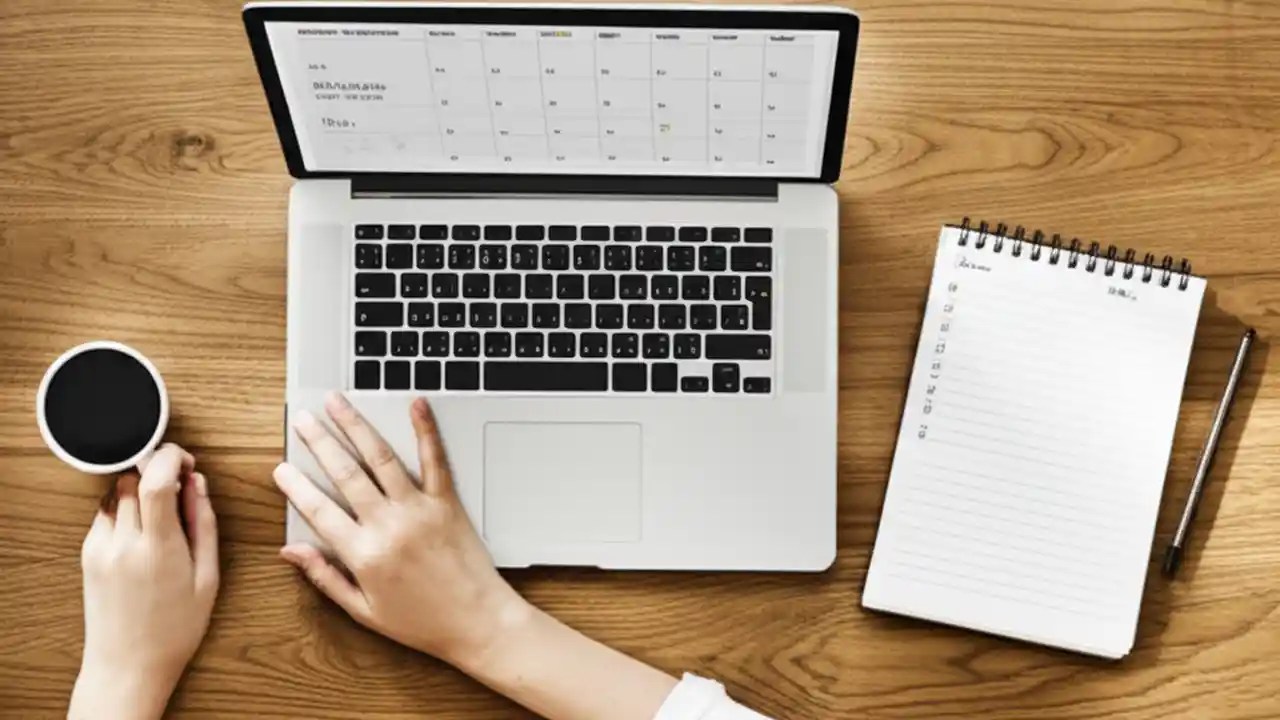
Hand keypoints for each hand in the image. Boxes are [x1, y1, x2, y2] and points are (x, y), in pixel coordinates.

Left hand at [70, 444, 219, 719]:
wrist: (128, 665)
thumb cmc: (174, 629)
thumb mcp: (208, 578)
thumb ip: (204, 524)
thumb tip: (198, 484)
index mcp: (158, 548)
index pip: (154, 479)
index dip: (171, 457)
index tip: (186, 459)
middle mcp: (123, 543)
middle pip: (133, 477)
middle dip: (159, 471)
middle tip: (181, 486)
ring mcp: (100, 548)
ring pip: (116, 492)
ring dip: (140, 490)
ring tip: (163, 514)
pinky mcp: (87, 554)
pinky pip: (105, 513)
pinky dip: (125, 511)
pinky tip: (142, 532)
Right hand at [274, 394, 527, 669]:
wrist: (478, 622)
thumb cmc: (422, 622)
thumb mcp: (363, 611)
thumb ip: (324, 577)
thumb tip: (290, 551)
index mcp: (363, 554)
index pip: (318, 511)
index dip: (295, 487)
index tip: (281, 468)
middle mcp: (388, 525)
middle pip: (346, 474)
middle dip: (319, 442)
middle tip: (303, 419)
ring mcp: (420, 510)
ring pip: (381, 458)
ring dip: (356, 426)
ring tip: (338, 403)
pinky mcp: (448, 503)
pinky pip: (435, 460)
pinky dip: (425, 429)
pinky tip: (416, 405)